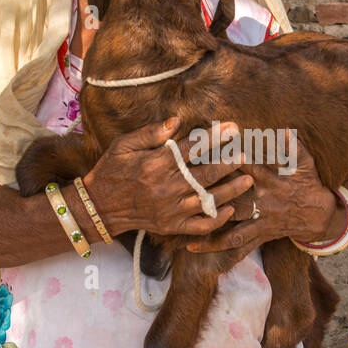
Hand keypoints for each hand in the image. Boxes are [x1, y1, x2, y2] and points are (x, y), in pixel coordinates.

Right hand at [81, 116, 255, 237]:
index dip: (215, 137)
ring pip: (208, 201)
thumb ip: (151, 133)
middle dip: (229, 163)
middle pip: (206, 175)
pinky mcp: (171, 226)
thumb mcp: (124, 145)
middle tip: (245, 155)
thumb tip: (177, 120)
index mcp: (157, 165)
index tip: (233, 127)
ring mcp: (171, 210)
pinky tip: (229, 210)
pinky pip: (199, 226)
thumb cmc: (112, 171)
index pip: (192, 148)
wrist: (99, 206)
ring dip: (230, 191)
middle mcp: (167, 187)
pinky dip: (216, 220)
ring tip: (248, 181)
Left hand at [183, 129, 339, 254]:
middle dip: (213, 196)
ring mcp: (261, 223)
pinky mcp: (259, 236)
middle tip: (188, 190)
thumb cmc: (309, 185)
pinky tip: (194, 248)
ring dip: (209, 229)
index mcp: (273, 183)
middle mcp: (264, 204)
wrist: (319, 217)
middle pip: (235, 200)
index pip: (250, 169)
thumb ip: (294, 147)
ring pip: (233, 229)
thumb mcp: (306, 164)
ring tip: (185, 228)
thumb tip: (283, 130)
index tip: (212, 152)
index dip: (233, 160)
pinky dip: (217, 249)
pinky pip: (237, 246)